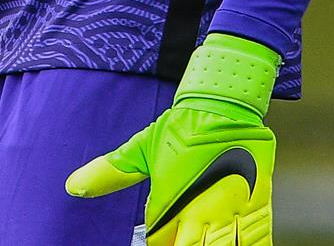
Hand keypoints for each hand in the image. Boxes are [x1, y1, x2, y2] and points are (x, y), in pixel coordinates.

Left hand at [66, 33, 277, 245]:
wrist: (224, 101)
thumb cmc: (183, 124)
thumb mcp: (143, 148)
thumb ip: (112, 172)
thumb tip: (74, 186)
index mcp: (172, 204)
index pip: (160, 244)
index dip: (158, 244)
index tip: (159, 239)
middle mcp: (202, 212)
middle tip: (183, 239)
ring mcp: (233, 210)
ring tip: (210, 241)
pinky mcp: (259, 204)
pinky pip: (259, 239)